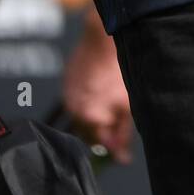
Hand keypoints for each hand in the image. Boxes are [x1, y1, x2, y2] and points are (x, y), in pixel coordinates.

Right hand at [62, 14, 133, 164]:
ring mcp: (67, 96)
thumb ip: (122, 133)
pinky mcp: (66, 82)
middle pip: (88, 133)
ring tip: (111, 104)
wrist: (104, 38)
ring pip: (80, 118)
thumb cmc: (119, 70)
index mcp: (89, 117)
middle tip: (119, 125)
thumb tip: (121, 156)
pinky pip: (75, 101)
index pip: (101, 143)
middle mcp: (74, 110)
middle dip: (103, 132)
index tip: (123, 153)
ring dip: (94, 117)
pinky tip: (101, 91)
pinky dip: (87, 102)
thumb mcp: (127, 105)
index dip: (114, 147)